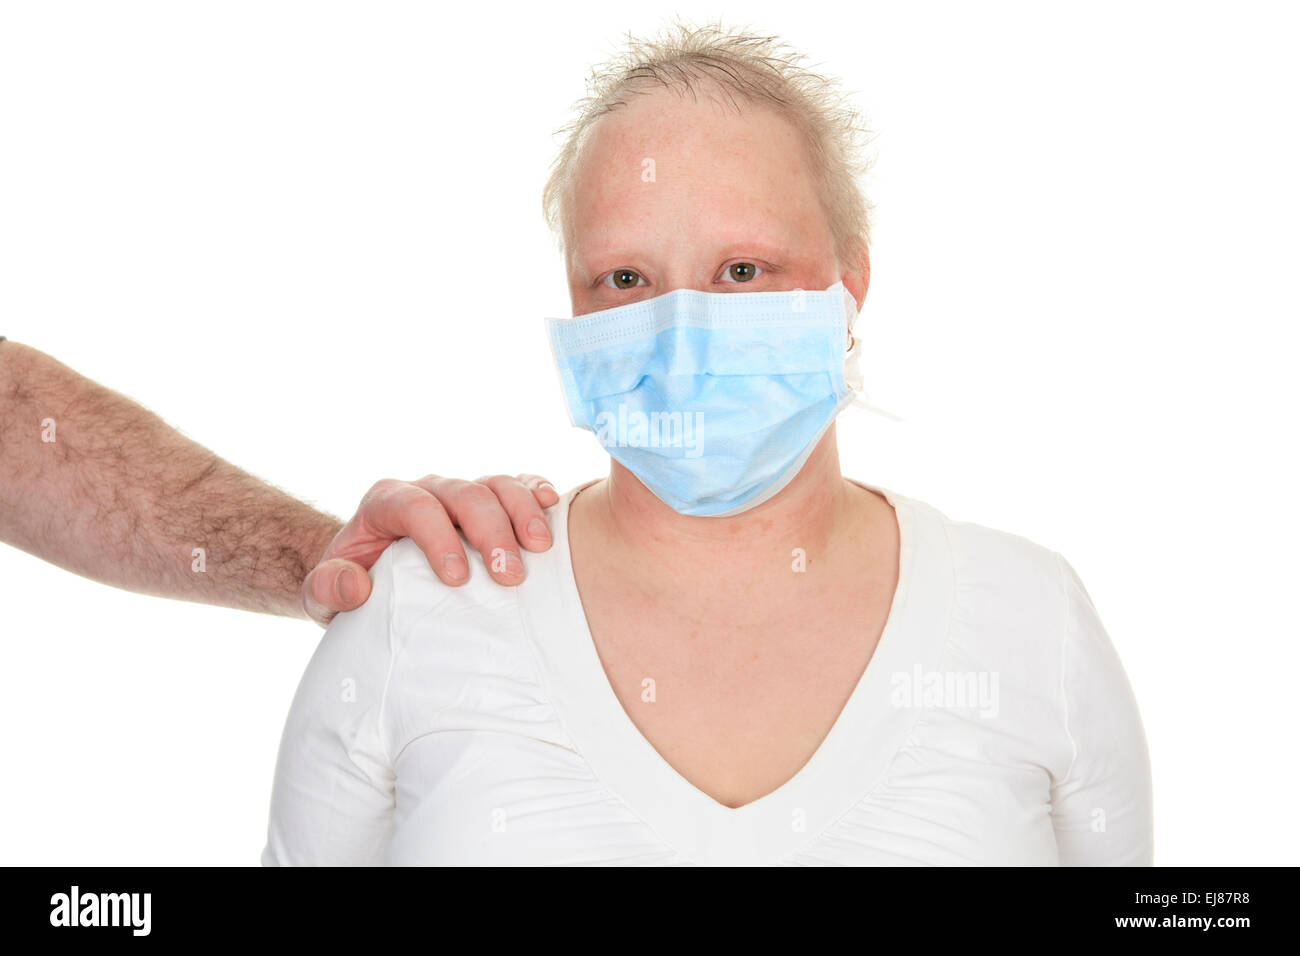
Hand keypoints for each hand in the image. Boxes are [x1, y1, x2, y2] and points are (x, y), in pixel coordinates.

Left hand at [302, 474, 558, 625]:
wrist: (369, 568)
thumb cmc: (352, 582)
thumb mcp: (323, 594)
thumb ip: (327, 589)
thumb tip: (354, 586)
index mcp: (386, 502)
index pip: (416, 507)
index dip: (439, 538)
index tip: (458, 579)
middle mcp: (427, 489)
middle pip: (464, 493)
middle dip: (490, 532)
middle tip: (510, 577)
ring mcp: (461, 492)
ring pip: (496, 484)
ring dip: (522, 512)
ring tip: (540, 549)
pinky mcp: (490, 500)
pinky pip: (517, 483)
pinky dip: (536, 490)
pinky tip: (553, 506)